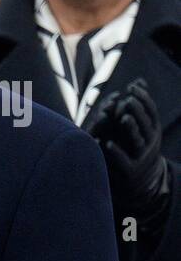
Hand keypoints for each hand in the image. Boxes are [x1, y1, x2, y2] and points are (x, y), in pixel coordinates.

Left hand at [85, 78, 167, 216]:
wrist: (141, 180)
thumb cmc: (136, 146)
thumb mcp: (140, 126)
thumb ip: (138, 105)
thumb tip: (139, 80)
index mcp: (152, 129)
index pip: (151, 110)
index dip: (143, 98)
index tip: (132, 87)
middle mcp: (150, 141)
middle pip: (146, 123)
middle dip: (138, 110)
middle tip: (128, 98)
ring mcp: (141, 155)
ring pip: (138, 140)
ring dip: (131, 127)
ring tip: (123, 117)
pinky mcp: (130, 170)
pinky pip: (124, 160)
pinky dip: (116, 152)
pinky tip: (107, 143)